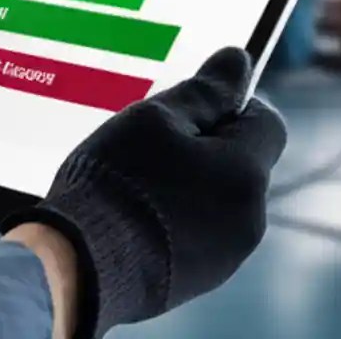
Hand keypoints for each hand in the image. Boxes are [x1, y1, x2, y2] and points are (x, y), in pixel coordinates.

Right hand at [2, 47, 287, 337]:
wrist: (74, 271)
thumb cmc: (115, 187)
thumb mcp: (157, 119)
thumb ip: (206, 90)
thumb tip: (240, 60)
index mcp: (246, 174)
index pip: (265, 121)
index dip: (230, 107)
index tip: (187, 111)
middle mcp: (249, 219)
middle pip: (241, 163)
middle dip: (205, 148)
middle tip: (151, 148)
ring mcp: (225, 256)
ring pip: (218, 199)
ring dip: (190, 185)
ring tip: (135, 187)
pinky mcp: (198, 281)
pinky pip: (199, 235)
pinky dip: (175, 221)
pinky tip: (132, 220)